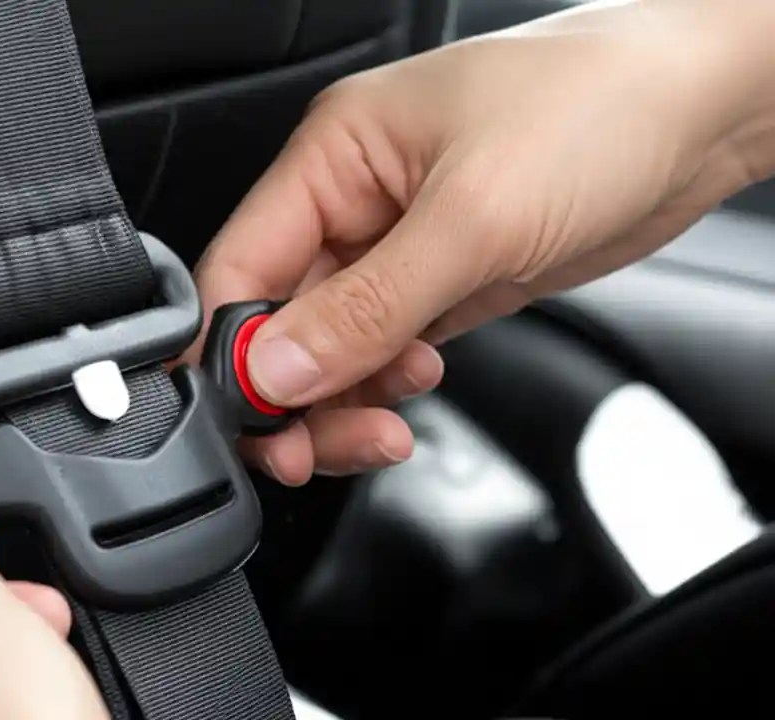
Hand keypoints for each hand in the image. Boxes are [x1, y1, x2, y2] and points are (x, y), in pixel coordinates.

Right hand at [192, 0, 774, 484]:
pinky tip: (418, 384)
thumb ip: (366, 306)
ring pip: (332, 346)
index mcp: (332, 156)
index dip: (237, 353)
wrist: (707, 108)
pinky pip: (384, 349)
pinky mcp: (445, 279)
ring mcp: (399, 244)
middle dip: (294, 393)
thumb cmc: (599, 108)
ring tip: (384, 426)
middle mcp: (354, 201)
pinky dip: (388, 384)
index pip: (241, 266)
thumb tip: (275, 371)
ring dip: (346, 398)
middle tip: (315, 450)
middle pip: (280, 319)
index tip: (259, 420)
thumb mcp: (472, 217)